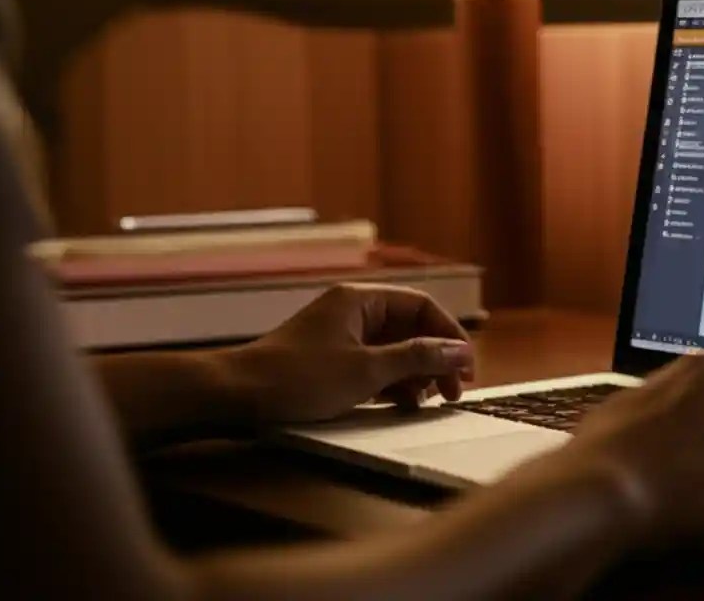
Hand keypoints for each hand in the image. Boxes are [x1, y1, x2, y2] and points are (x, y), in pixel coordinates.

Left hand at [220, 284, 474, 424]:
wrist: (236, 396)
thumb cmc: (299, 378)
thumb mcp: (367, 370)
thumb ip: (418, 358)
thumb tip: (460, 351)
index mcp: (361, 300)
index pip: (422, 307)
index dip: (449, 335)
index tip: (466, 368)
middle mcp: (353, 312)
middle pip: (410, 328)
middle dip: (435, 359)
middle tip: (453, 392)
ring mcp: (341, 336)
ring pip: (394, 349)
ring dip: (416, 374)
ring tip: (428, 402)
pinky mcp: (332, 361)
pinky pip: (375, 365)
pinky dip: (393, 383)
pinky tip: (402, 404)